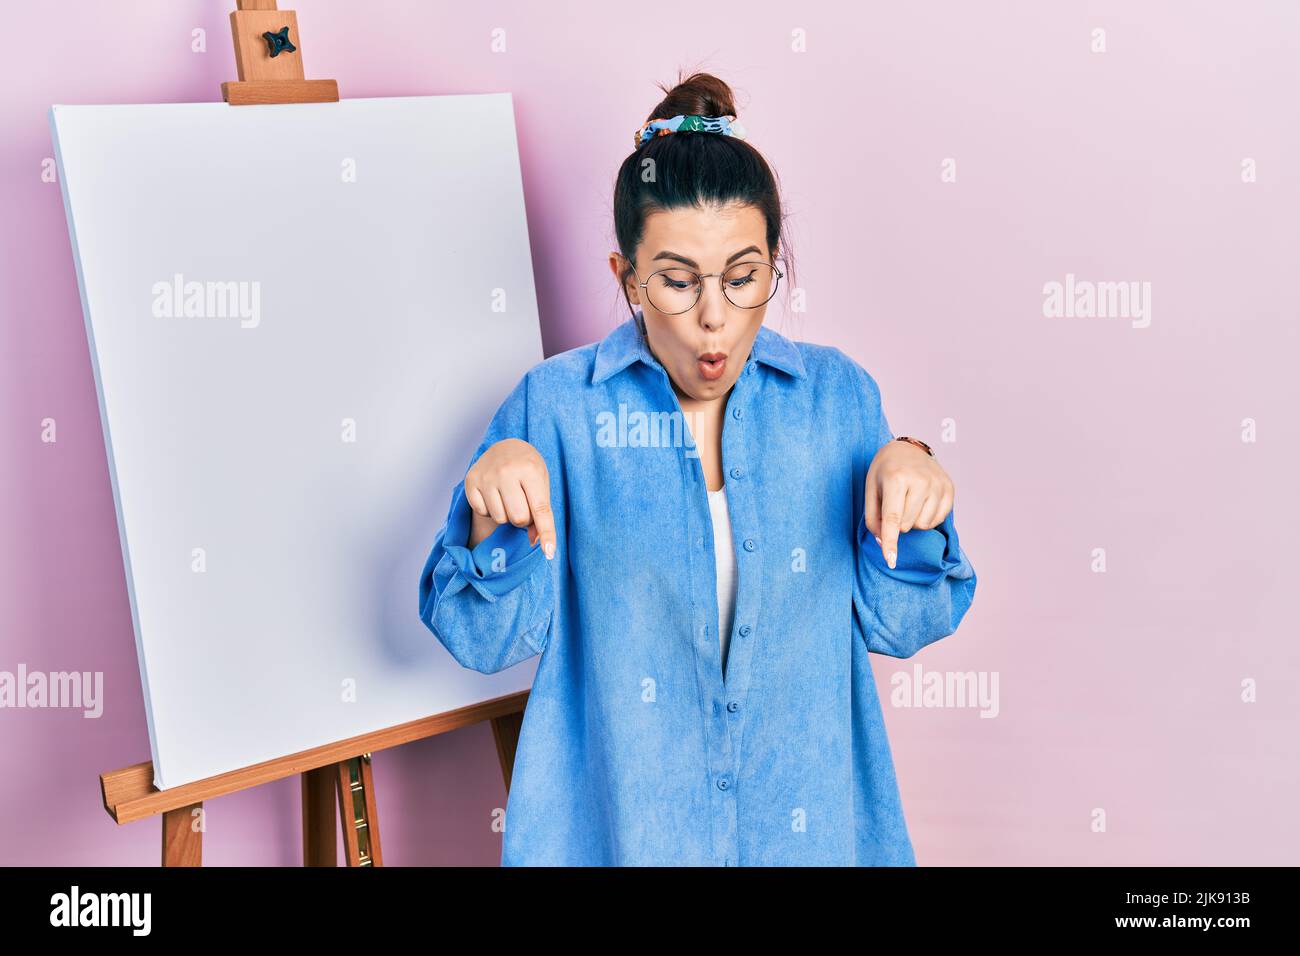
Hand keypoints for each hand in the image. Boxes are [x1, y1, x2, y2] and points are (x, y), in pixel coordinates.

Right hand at [464, 438, 556, 558]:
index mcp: (530, 470)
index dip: (546, 533)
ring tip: (508, 498)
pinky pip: (482, 512)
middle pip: (518, 519)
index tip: (549, 553)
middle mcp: (507, 471)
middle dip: (523, 519)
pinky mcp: (470, 481)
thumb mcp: (541, 485)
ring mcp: (486, 476)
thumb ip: (541, 513)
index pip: (540, 509)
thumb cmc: (529, 470)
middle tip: (523, 504)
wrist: (506, 447)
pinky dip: (490, 509)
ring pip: (500, 518)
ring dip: (506, 515)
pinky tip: (493, 494)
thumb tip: (533, 541)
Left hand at [864, 439, 953, 569]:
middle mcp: (921, 481)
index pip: (893, 518)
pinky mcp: (950, 489)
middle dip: (898, 522)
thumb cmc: (884, 471)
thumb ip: (873, 518)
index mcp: (896, 478)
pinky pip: (937, 520)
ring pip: (923, 525)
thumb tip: (884, 543)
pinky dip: (926, 518)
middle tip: (895, 502)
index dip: (891, 541)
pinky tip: (921, 502)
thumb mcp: (870, 490)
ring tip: (908, 502)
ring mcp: (938, 484)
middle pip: (907, 525)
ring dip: (913, 521)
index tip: (891, 560)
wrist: (907, 449)